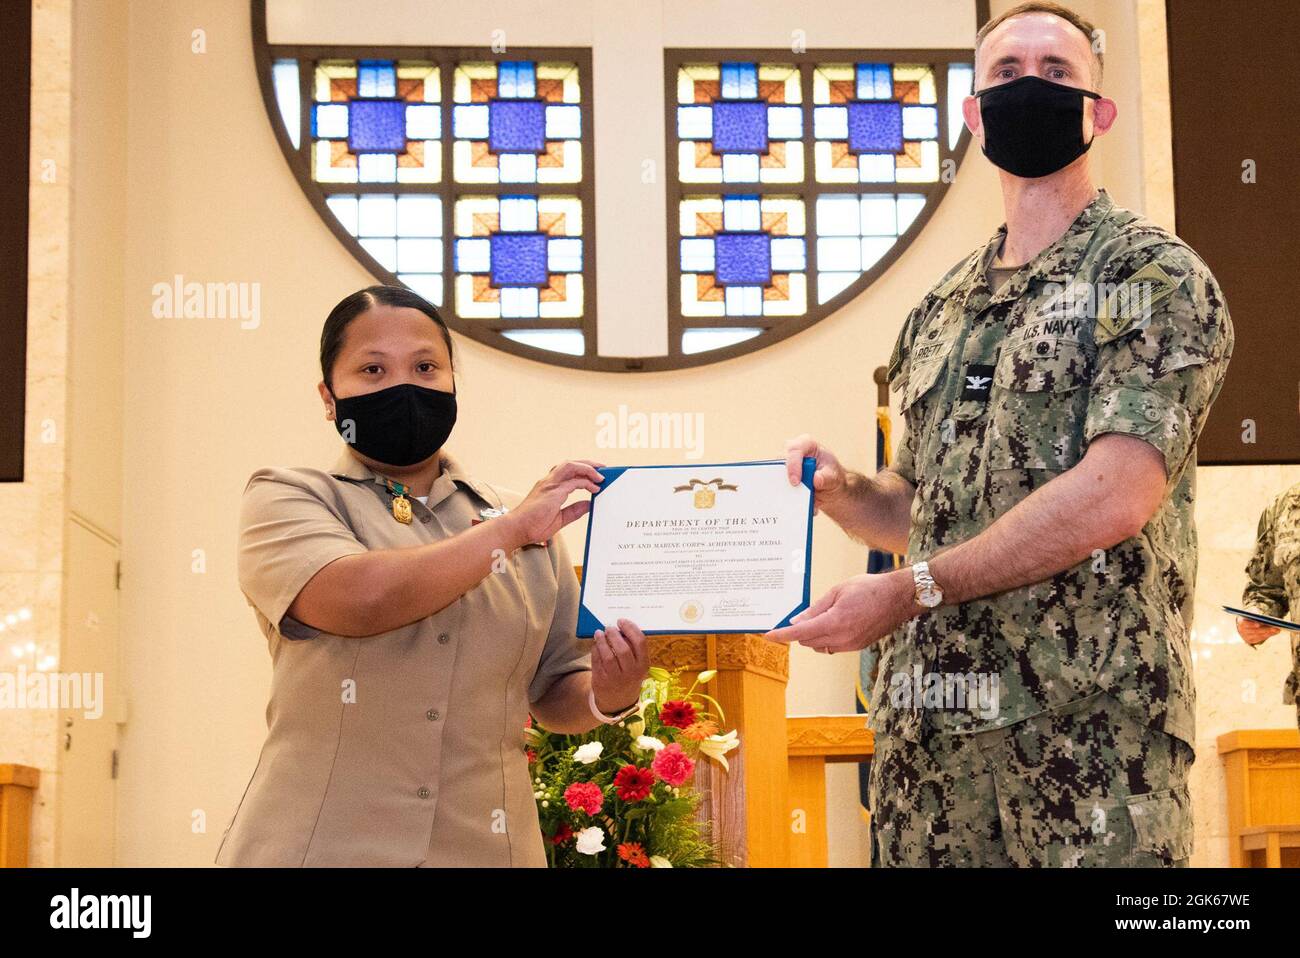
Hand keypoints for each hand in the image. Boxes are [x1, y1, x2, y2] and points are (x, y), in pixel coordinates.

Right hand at [507, 460, 603, 547]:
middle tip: (603, 468)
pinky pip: (574, 481)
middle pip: (570, 464)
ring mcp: (549, 484)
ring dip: (588, 468)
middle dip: (588, 463)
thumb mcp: (560, 519)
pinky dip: (586, 482)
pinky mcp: (552, 491)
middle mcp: (548, 482)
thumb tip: (589, 505)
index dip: (583, 471)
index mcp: (549, 487)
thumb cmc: (533, 526)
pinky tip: (595, 488)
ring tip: (601, 475)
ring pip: (571, 466)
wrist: (517, 530)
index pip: (568, 471)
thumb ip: (574, 510)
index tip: (596, 475)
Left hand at [592, 618, 649, 713]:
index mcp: (643, 665)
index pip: (640, 642)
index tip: (621, 621)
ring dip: (602, 641)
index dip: (630, 628)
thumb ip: (632, 647)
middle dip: (614, 634)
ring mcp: (616, 678)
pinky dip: (595, 650)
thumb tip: (620, 626)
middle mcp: (632, 673)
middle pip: (623, 648)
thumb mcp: (637, 665)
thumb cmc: (629, 675)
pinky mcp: (602, 681)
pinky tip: (596, 644)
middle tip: (609, 627)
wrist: (619, 701)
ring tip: (599, 633)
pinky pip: (597, 661)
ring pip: (608, 655)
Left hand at [766, 570, 915, 653]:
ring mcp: (852, 644)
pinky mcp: (858, 646)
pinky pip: (834, 646)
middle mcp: (843, 637)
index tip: (769, 635)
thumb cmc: (869, 588)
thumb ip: (815, 608)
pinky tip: (829, 624)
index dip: (782, 636)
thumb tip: (796, 621)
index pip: (800, 633)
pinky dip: (826, 638)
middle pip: (808, 641)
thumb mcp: (837, 591)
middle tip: (793, 619)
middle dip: (798, 633)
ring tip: (815, 618)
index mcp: (835, 622)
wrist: (899, 597)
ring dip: (812, 636)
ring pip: (820, 646)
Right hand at [784, 434, 847, 516]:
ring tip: (799, 501)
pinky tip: (796, 504)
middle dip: (785, 478)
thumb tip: (816, 479)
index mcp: (806, 445)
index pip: (794, 450)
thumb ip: (827, 478)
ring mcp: (784, 465)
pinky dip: (784, 496)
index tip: (795, 482)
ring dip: (784, 489)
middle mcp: (792, 452)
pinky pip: (777, 486)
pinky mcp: (781, 477)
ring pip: (775, 476)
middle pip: (780, 462)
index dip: (793, 465)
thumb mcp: (834, 477)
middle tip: (794, 493)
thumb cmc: (831, 476)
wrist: (829, 487)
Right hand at [1236, 615, 1279, 645]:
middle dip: (1266, 629)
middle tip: (1275, 627)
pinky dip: (1267, 635)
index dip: (1251, 624)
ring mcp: (1247, 637)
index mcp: (1241, 623)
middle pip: (1255, 631)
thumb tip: (1259, 614)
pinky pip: (1260, 638)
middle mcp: (1243, 632)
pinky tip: (1274, 632)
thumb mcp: (1248, 615)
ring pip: (1259, 635)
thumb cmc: (1247, 619)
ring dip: (1269, 632)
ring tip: (1277, 630)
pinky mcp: (1251, 641)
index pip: (1245, 624)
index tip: (1258, 624)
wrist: (1241, 627)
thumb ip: (1252, 614)